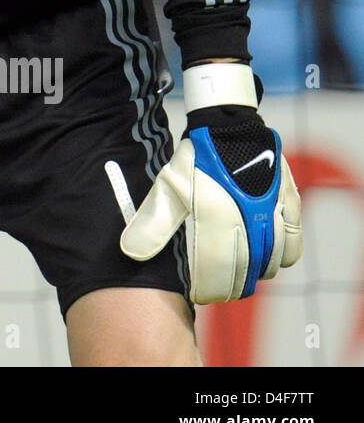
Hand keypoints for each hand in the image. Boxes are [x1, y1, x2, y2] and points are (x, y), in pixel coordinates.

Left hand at [118, 62, 302, 302]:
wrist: (228, 129)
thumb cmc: (194, 162)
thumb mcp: (167, 189)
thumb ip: (153, 224)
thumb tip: (130, 253)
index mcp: (217, 225)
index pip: (216, 279)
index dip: (207, 291)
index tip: (197, 293)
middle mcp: (250, 227)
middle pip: (244, 277)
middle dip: (228, 286)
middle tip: (214, 286)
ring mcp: (274, 219)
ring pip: (270, 267)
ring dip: (254, 273)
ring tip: (236, 271)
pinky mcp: (290, 210)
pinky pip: (292, 249)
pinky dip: (279, 258)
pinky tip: (264, 254)